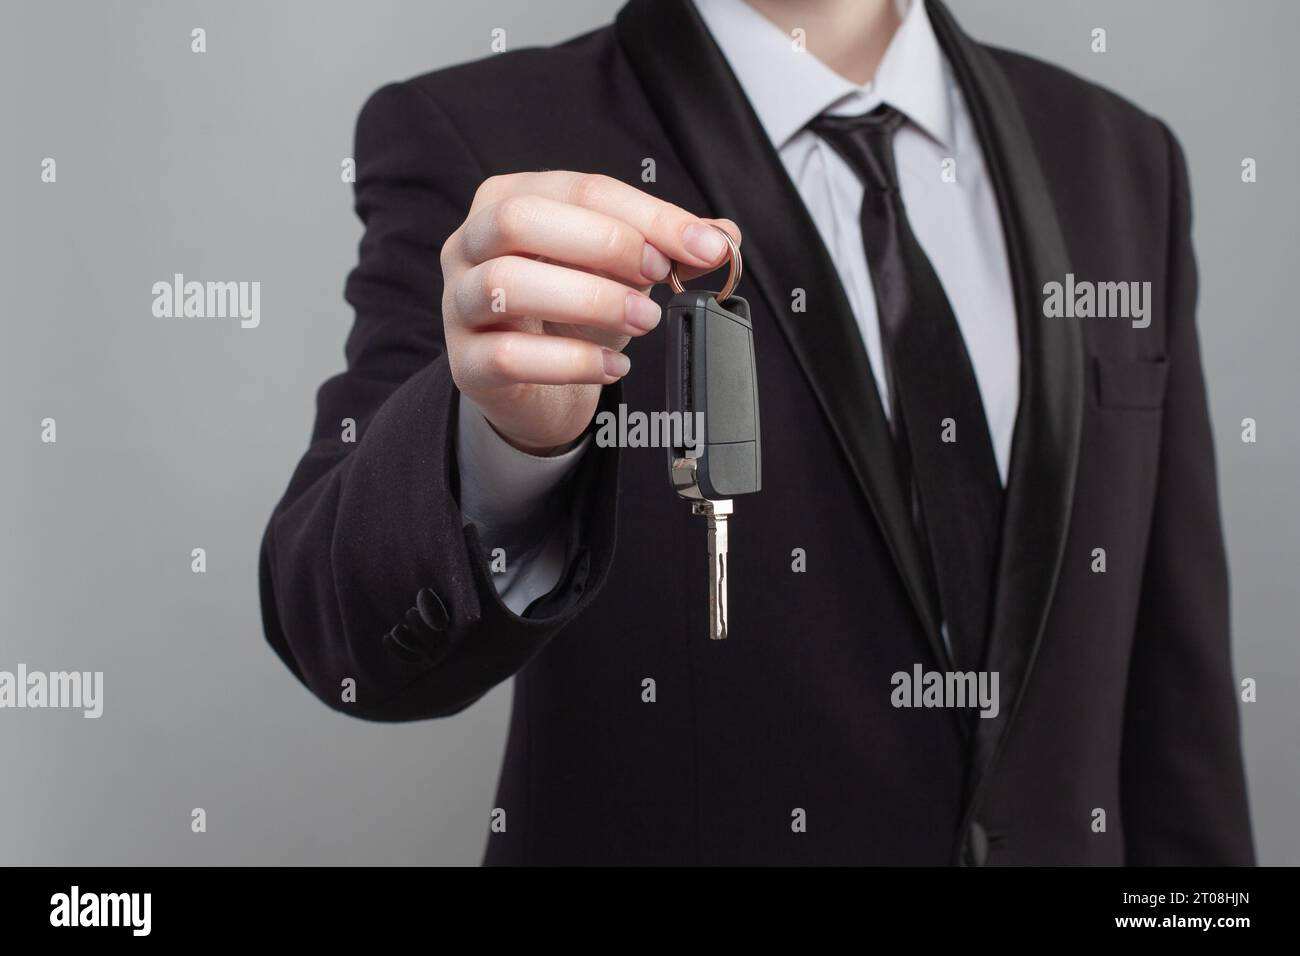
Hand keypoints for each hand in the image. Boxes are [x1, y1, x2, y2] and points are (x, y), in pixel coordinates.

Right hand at [441, 171, 739, 454]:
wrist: (534, 391)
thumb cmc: (569, 317)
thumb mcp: (620, 272)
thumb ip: (667, 248)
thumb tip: (723, 237)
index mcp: (508, 199)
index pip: (579, 189)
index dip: (648, 216)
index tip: (703, 246)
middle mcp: (470, 243)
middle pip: (522, 219)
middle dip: (605, 243)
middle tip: (660, 276)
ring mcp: (458, 303)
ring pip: (509, 284)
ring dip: (591, 300)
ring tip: (643, 319)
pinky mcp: (466, 363)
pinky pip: (510, 356)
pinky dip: (572, 362)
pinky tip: (614, 367)